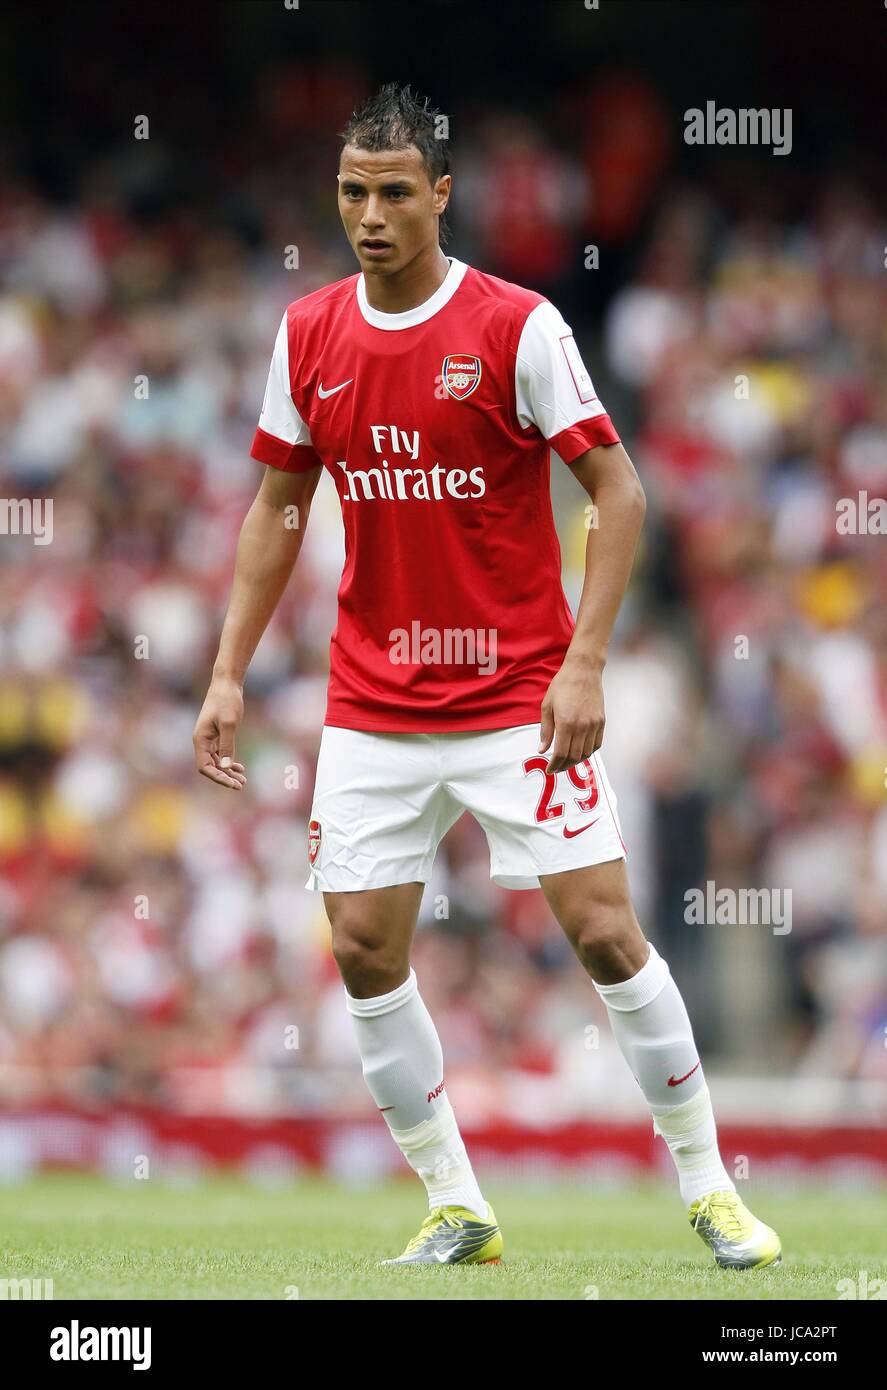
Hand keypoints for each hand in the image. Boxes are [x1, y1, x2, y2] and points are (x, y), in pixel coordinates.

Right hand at [193, 677, 247, 788]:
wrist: (227, 683)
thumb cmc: (227, 701)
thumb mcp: (229, 723)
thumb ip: (227, 745)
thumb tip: (227, 767)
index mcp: (200, 740)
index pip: (205, 767)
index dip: (218, 778)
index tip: (233, 784)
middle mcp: (202, 741)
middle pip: (210, 767)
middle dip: (225, 778)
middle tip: (241, 785)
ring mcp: (208, 739)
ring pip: (216, 762)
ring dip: (228, 772)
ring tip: (243, 780)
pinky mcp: (216, 735)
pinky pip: (220, 754)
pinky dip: (228, 762)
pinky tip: (239, 767)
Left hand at [538, 657, 604, 773]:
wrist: (583, 670)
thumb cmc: (562, 686)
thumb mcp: (547, 706)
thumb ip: (545, 730)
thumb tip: (542, 749)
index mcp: (565, 723)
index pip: (561, 753)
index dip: (555, 765)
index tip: (550, 769)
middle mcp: (582, 726)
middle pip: (574, 756)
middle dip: (564, 766)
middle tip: (556, 768)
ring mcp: (593, 724)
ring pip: (586, 753)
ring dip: (576, 761)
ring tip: (567, 762)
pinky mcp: (601, 722)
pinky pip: (597, 744)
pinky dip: (588, 752)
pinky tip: (580, 752)